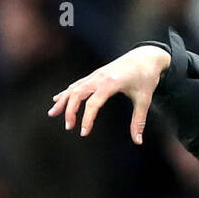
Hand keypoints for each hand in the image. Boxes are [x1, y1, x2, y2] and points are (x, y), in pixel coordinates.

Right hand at [48, 44, 171, 144]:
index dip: (87, 119)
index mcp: (110, 83)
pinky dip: (67, 92)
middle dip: (70, 110)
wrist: (146, 56)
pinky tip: (58, 99)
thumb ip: (139, 121)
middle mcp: (99, 77)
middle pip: (78, 94)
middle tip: (68, 126)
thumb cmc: (146, 77)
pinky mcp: (96, 74)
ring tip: (52, 113)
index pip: (93, 103)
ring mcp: (96, 74)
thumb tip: (138, 141)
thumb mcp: (144, 99)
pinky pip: (77, 83)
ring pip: (74, 87)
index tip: (84, 132)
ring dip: (63, 100)